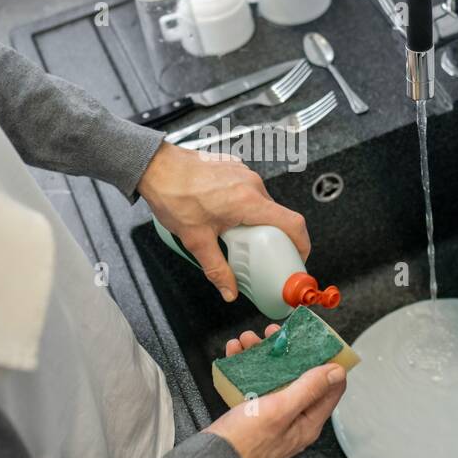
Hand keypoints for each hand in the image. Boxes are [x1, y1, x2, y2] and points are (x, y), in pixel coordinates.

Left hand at [137, 142, 309, 302]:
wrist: (156, 166)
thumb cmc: (174, 195)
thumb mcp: (196, 240)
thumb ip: (216, 269)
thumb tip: (229, 290)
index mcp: (249, 202)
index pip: (293, 223)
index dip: (302, 243)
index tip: (298, 257)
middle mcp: (252, 184)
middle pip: (277, 216)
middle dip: (272, 237)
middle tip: (259, 255)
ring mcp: (244, 173)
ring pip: (262, 203)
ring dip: (255, 222)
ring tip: (235, 235)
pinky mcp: (235, 168)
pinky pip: (249, 191)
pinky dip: (244, 207)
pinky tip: (223, 216)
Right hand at [203, 323, 347, 457]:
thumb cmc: (245, 442)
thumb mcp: (280, 409)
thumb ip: (309, 389)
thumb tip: (337, 372)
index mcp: (308, 422)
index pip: (331, 388)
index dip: (326, 361)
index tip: (315, 339)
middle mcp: (294, 420)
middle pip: (299, 378)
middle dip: (286, 352)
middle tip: (272, 334)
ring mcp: (272, 417)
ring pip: (273, 378)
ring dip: (261, 356)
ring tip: (246, 340)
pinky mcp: (252, 415)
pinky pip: (254, 385)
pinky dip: (245, 368)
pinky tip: (234, 354)